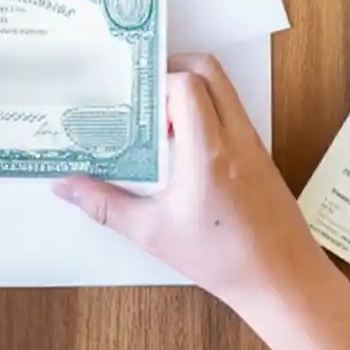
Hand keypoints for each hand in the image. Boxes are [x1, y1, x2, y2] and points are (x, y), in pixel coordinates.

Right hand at [52, 55, 327, 306]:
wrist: (281, 279)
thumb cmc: (224, 259)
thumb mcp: (153, 233)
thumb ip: (105, 204)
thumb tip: (68, 187)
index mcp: (209, 151)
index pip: (186, 85)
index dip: (155, 82)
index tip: (130, 96)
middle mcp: (236, 138)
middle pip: (209, 71)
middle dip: (172, 69)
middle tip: (142, 92)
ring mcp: (253, 143)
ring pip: (224, 89)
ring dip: (190, 90)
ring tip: (157, 119)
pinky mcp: (260, 154)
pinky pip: (232, 113)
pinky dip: (206, 111)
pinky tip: (180, 142)